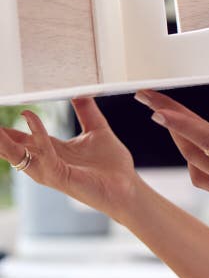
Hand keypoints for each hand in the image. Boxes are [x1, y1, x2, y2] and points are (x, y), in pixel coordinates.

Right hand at [0, 99, 139, 220]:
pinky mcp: (59, 176)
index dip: (4, 128)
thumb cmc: (113, 165)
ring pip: (17, 153)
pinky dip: (37, 135)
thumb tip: (81, 90)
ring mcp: (50, 170)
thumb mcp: (97, 130)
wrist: (127, 187)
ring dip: (3, 139)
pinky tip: (30, 118)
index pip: (20, 137)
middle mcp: (46, 161)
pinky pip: (44, 154)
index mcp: (52, 150)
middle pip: (11, 147)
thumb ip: (87, 111)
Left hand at [134, 89, 208, 229]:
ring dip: (177, 138)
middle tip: (150, 96)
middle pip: (192, 143)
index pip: (206, 134)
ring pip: (193, 160)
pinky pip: (203, 179)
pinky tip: (195, 149)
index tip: (155, 105)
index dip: (178, 119)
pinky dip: (192, 161)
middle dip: (169, 119)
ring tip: (168, 115)